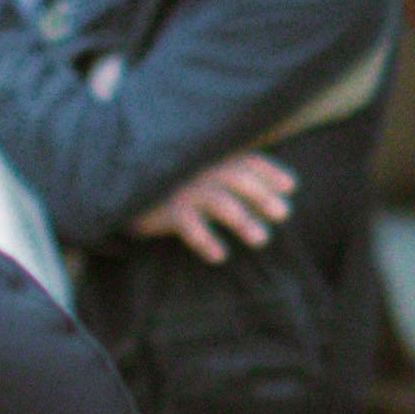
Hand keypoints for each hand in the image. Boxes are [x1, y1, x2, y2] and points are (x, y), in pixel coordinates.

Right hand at [137, 151, 294, 264]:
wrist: (123, 188)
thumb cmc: (174, 182)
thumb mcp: (202, 172)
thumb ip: (231, 176)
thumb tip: (279, 194)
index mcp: (213, 157)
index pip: (248, 159)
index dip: (270, 171)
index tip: (291, 186)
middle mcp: (201, 168)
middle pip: (238, 178)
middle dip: (262, 195)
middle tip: (284, 214)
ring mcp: (184, 187)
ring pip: (219, 202)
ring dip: (242, 220)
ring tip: (262, 239)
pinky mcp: (165, 208)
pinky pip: (189, 225)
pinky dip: (205, 240)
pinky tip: (220, 256)